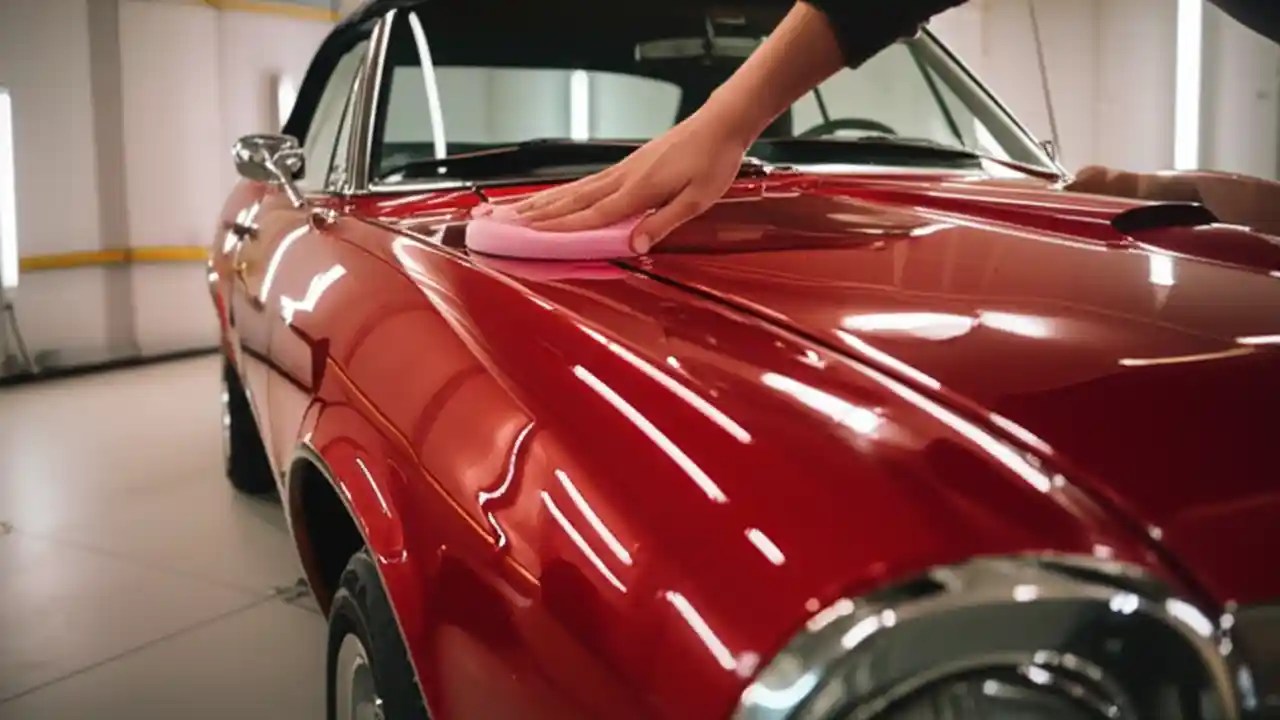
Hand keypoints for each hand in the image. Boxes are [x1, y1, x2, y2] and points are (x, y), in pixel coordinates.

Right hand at [510, 108, 754, 252]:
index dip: (562, 227)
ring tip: (523, 209)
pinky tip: (561, 197)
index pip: (593, 213)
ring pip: (578, 188)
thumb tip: (634, 244)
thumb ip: (663, 222)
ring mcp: (625, 168)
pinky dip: (570, 191)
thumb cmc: (712, 160)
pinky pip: (591, 182)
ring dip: (549, 201)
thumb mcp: (697, 199)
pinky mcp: (630, 164)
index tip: (533, 234)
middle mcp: (625, 177)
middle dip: (542, 213)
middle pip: (575, 199)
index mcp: (639, 189)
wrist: (720, 124)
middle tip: (512, 222)